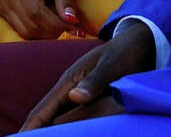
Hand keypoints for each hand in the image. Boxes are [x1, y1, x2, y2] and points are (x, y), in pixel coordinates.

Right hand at [0, 0, 91, 38]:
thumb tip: (70, 20)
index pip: (35, 10)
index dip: (55, 24)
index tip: (75, 28)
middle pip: (29, 23)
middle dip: (53, 30)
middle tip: (72, 27)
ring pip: (24, 30)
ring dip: (46, 32)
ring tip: (62, 21)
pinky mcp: (2, 6)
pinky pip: (21, 28)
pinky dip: (39, 30)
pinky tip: (51, 20)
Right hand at [20, 22, 153, 130]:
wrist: (139, 43)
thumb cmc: (125, 52)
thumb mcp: (112, 65)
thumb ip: (95, 81)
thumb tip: (74, 97)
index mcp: (70, 80)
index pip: (43, 109)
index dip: (30, 126)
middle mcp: (70, 89)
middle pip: (46, 117)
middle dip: (34, 131)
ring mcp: (78, 94)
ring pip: (56, 118)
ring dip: (47, 129)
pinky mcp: (89, 99)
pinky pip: (70, 117)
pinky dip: (62, 127)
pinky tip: (61, 132)